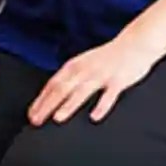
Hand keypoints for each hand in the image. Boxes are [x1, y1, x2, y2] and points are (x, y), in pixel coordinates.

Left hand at [28, 38, 156, 125]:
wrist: (134, 44)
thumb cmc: (106, 58)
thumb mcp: (83, 64)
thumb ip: (70, 78)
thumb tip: (52, 95)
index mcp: (74, 66)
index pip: (52, 84)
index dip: (40, 100)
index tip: (31, 114)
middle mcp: (84, 70)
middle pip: (61, 89)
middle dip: (47, 105)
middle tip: (36, 120)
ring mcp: (101, 75)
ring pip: (82, 92)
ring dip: (68, 105)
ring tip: (58, 118)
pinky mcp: (118, 81)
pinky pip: (109, 95)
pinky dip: (101, 106)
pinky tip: (94, 117)